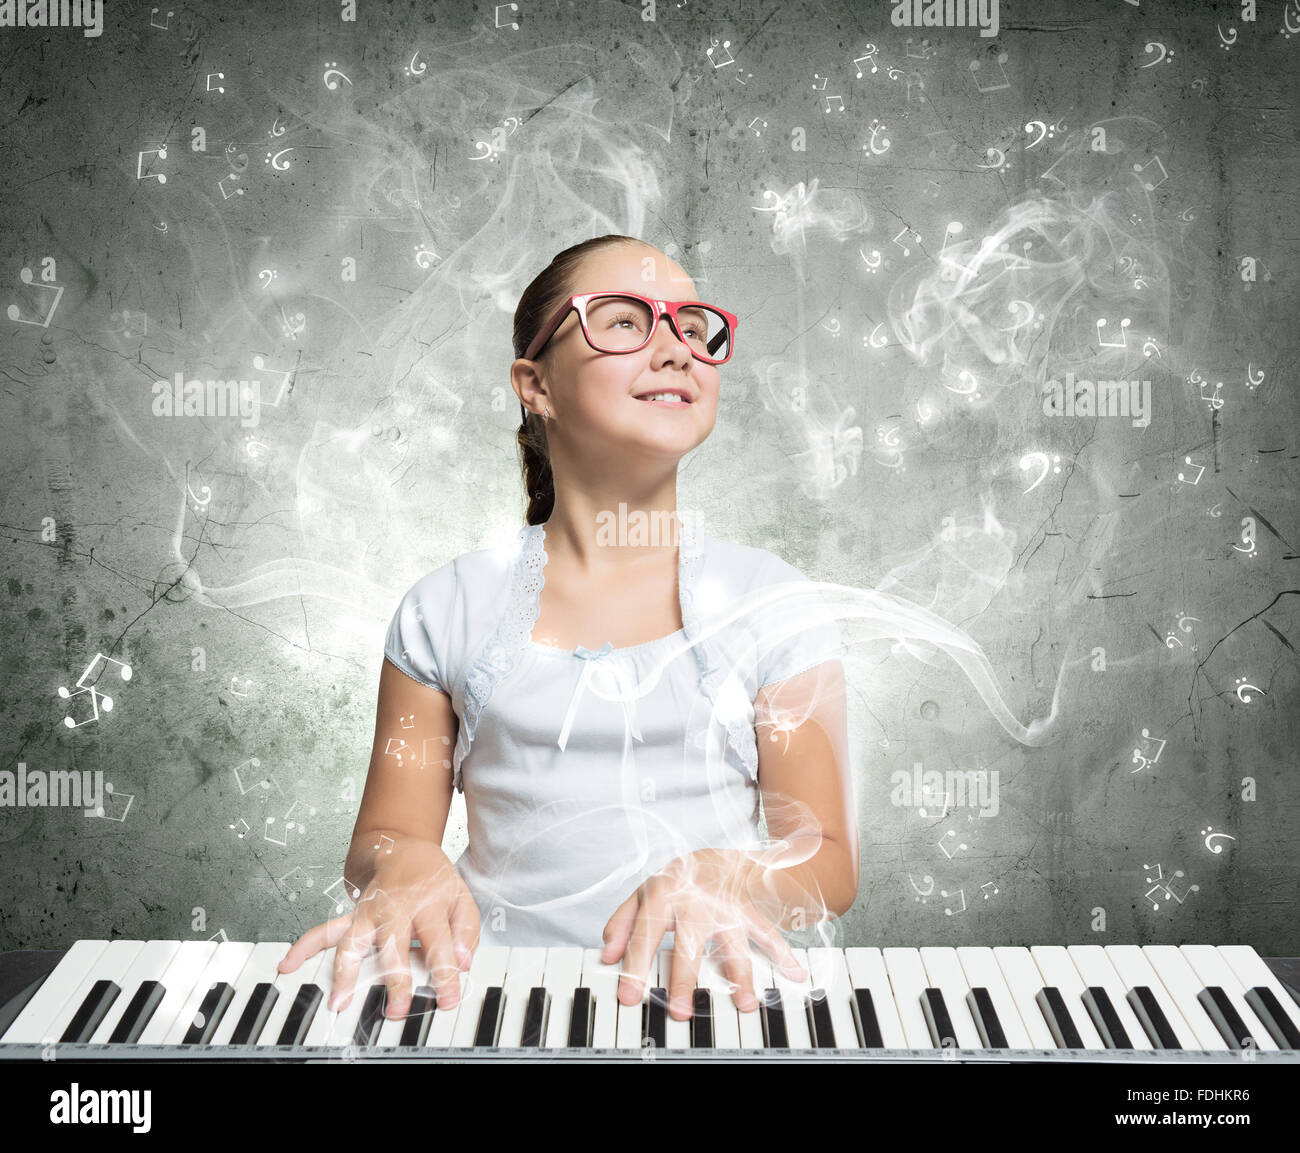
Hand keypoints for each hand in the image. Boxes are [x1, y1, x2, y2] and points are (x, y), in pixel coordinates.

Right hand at [277, 837, 479, 1019]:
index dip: (444, 972)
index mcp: (427, 902)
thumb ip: (466, 931)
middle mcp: (394, 908)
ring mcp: (369, 913)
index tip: (447, 999)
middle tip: (397, 1009)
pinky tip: (288, 963)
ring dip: (345, 971)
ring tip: (339, 1001)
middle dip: (394, 978)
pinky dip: (303, 947)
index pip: (438, 941)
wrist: (406, 851)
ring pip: (353, 941)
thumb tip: (463, 963)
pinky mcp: (352, 917)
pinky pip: (324, 931)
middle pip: (392, 944)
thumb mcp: (462, 898)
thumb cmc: (435, 882)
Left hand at [601, 848, 806, 1020]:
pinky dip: (784, 954)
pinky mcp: (749, 912)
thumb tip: (607, 956)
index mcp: (662, 895)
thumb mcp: (642, 896)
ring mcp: (725, 906)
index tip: (628, 997)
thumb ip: (621, 923)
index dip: (634, 967)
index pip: (644, 935)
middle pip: (689, 944)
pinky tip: (796, 975)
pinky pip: (768, 933)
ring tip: (745, 1004)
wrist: (714, 856)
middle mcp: (694, 901)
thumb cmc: (674, 883)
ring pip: (734, 943)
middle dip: (684, 979)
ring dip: (741, 974)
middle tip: (680, 1012)